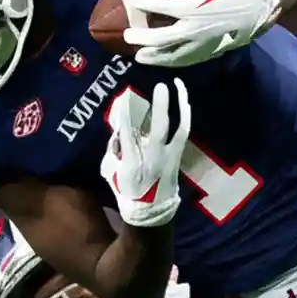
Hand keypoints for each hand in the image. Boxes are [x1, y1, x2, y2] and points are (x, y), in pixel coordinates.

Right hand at [101, 79, 191, 226]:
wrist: (150, 211)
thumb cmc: (127, 190)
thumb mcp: (111, 171)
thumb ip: (114, 148)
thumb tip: (119, 128)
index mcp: (133, 162)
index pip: (129, 133)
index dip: (127, 114)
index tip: (126, 97)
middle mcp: (154, 157)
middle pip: (159, 128)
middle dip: (160, 108)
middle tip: (160, 87)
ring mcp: (169, 156)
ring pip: (177, 128)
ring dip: (179, 106)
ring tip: (178, 85)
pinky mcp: (177, 156)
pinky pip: (183, 132)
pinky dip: (185, 116)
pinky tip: (185, 102)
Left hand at [123, 0, 281, 67]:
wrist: (259, 6)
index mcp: (194, 6)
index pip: (163, 6)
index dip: (146, 3)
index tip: (133, 1)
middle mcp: (195, 28)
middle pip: (162, 38)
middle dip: (142, 38)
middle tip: (127, 36)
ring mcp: (203, 43)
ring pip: (173, 55)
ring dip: (154, 57)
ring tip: (139, 57)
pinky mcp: (210, 51)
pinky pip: (187, 60)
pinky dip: (172, 62)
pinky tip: (162, 62)